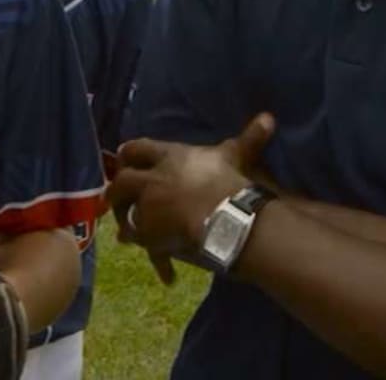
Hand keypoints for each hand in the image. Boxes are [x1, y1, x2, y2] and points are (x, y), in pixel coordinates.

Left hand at [109, 113, 275, 281]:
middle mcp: (152, 180)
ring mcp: (148, 208)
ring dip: (127, 224)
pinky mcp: (151, 235)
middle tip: (118, 200)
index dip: (128, 155)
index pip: (135, 148)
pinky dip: (154, 256)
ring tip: (131, 235)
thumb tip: (269, 118)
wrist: (228, 218)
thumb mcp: (237, 156)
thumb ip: (249, 138)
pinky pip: (146, 247)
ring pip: (126, 215)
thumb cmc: (230, 182)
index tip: (126, 161)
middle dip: (117, 192)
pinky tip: (164, 267)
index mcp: (168, 157)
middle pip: (122, 182)